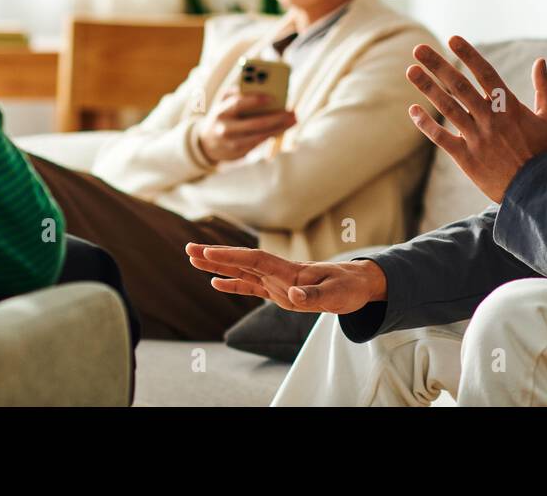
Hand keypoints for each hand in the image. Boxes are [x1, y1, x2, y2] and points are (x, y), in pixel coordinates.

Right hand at [184, 242, 385, 313]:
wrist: (358, 284)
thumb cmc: (348, 288)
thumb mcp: (336, 296)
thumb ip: (313, 297)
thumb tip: (292, 297)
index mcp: (289, 271)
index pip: (254, 260)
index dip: (231, 255)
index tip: (209, 251)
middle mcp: (279, 273)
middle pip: (241, 260)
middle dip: (215, 255)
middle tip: (188, 249)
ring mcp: (277, 281)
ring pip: (241, 270)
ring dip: (218, 265)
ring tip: (193, 259)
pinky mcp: (279, 291)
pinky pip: (251, 286)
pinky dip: (233, 283)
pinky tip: (215, 282)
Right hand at [196, 86, 296, 164]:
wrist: (208, 143)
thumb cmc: (224, 116)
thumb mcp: (225, 103)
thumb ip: (240, 94)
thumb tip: (266, 88)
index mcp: (221, 110)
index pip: (238, 103)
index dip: (255, 100)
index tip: (273, 97)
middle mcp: (225, 127)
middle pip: (255, 123)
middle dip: (276, 117)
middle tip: (292, 111)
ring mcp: (232, 141)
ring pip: (260, 135)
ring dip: (280, 127)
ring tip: (294, 119)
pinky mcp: (239, 152)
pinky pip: (260, 142)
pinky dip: (274, 134)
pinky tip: (284, 128)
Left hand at [405, 35, 546, 203]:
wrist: (536, 191)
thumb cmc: (543, 152)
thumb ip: (544, 88)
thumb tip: (540, 61)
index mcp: (509, 107)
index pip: (485, 74)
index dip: (469, 55)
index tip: (452, 38)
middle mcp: (490, 119)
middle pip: (459, 86)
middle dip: (438, 65)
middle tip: (419, 49)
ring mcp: (476, 138)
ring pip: (447, 108)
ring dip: (427, 88)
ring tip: (411, 70)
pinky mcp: (465, 158)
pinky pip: (441, 138)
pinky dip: (426, 124)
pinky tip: (412, 110)